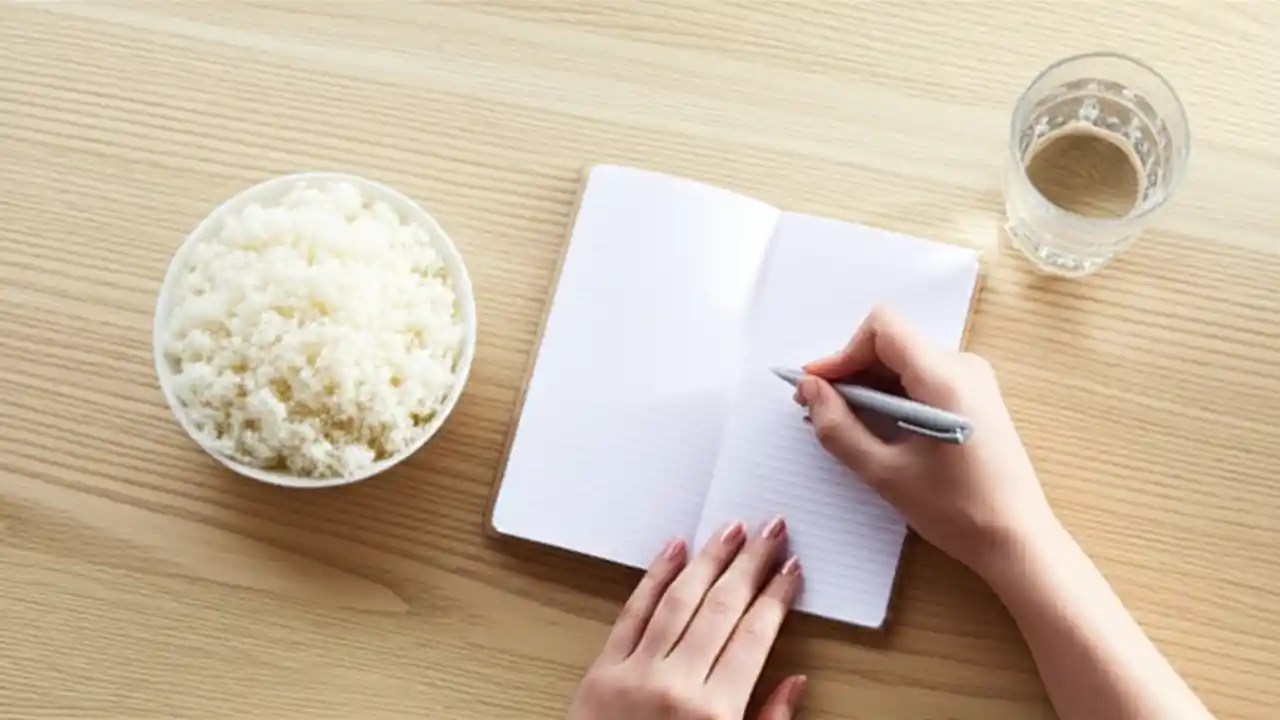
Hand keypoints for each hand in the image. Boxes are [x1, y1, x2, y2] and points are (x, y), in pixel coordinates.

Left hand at [567, 519, 805, 719]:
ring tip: (730, 528)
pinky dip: (654, 578)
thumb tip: (796, 680)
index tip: (792, 568)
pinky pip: (632, 613)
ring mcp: (635, 675)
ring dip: (708, 559)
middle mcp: (675, 687)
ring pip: (678, 601)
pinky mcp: (601, 672)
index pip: (754, 638)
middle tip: (772, 528)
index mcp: (714, 714)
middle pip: (722, 609)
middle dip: (751, 564)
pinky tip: (674, 549)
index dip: (776, 598)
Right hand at [796, 306, 1053, 579]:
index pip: (882, 327)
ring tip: (839, 421)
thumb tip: (809, 390)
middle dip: (849, 370)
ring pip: (903, 360)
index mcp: (945, 378)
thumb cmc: (956, 511)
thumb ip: (838, 427)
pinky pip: (921, 378)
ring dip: (867, 384)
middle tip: (816, 408)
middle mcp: (963, 366)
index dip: (841, 353)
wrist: (1017, 539)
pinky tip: (872, 425)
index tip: (815, 387)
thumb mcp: (885, 473)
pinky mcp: (974, 397)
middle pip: (890, 343)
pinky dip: (890, 394)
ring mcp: (973, 380)